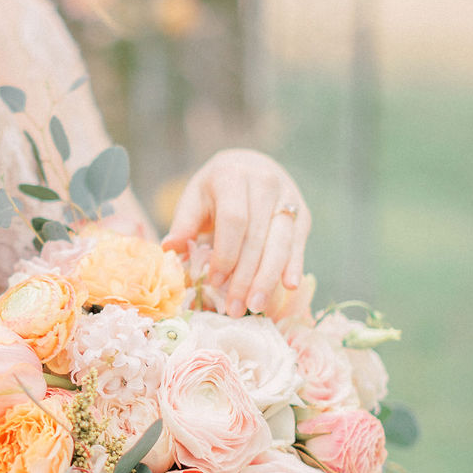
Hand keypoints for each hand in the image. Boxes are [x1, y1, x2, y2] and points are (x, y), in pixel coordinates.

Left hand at [161, 149, 310, 317]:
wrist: (249, 164)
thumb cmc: (215, 188)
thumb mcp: (194, 197)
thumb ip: (184, 222)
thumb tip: (169, 248)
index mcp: (232, 176)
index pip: (233, 220)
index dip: (225, 254)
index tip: (214, 282)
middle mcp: (264, 182)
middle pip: (257, 237)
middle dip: (246, 276)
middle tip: (235, 308)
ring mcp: (287, 197)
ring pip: (281, 243)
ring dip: (269, 278)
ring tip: (257, 305)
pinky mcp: (302, 212)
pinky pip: (298, 242)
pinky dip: (295, 265)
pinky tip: (289, 286)